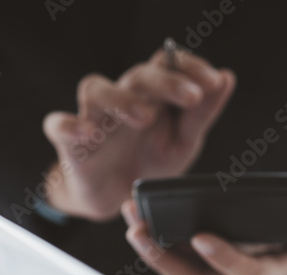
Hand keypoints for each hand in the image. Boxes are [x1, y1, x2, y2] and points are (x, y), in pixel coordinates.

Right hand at [42, 47, 235, 219]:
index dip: (190, 67)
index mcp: (153, 96)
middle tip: (192, 96)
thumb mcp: (183, 142)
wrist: (115, 198)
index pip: (168, 64)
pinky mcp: (70, 142)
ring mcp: (94, 118)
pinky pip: (59, 125)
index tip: (213, 81)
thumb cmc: (148, 160)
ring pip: (97, 89)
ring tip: (145, 116)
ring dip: (121, 99)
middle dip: (167, 82)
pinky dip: (70, 125)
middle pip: (139, 75)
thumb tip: (227, 78)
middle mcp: (123, 99)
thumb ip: (202, 114)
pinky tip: (88, 132)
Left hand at [122, 186, 286, 274]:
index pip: (247, 273)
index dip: (224, 259)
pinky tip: (142, 221)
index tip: (202, 238)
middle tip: (139, 228)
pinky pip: (183, 263)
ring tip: (131, 219)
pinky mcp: (218, 270)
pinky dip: (160, 246)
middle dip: (164, 259)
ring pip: (183, 274)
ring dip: (153, 251)